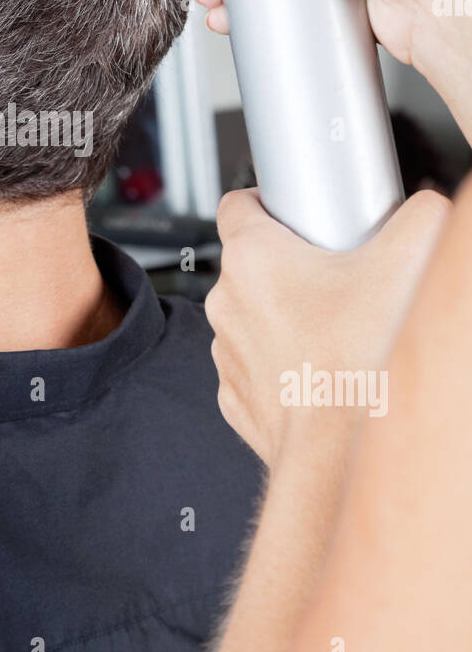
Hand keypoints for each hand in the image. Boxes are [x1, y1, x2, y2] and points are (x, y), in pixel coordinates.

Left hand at [205, 186, 450, 467]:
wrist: (344, 451)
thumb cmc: (364, 361)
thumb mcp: (411, 256)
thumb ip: (419, 213)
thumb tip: (423, 205)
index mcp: (252, 258)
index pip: (236, 205)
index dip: (265, 200)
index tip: (293, 208)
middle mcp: (228, 303)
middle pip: (252, 264)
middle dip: (293, 264)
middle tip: (343, 275)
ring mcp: (230, 355)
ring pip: (255, 318)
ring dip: (288, 318)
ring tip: (341, 328)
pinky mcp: (240, 399)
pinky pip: (262, 368)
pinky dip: (288, 366)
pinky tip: (327, 370)